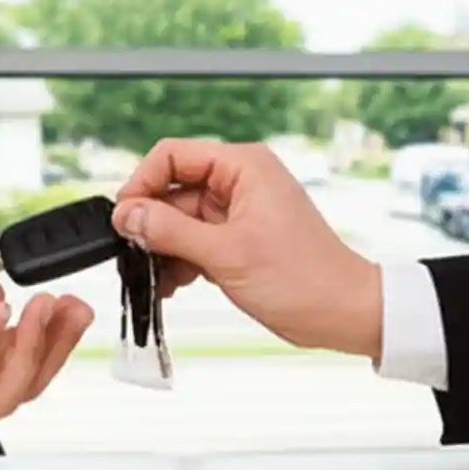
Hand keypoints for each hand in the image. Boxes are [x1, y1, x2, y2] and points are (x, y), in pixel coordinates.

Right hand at [111, 138, 381, 359]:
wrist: (343, 314)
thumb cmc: (304, 278)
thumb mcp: (225, 254)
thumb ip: (169, 231)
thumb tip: (127, 214)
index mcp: (243, 167)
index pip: (172, 156)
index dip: (142, 183)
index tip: (125, 218)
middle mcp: (239, 182)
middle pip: (172, 190)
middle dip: (150, 224)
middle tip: (133, 254)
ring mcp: (237, 212)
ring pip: (178, 220)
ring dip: (162, 248)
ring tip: (154, 278)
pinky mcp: (236, 240)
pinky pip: (192, 242)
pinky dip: (178, 262)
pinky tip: (170, 286)